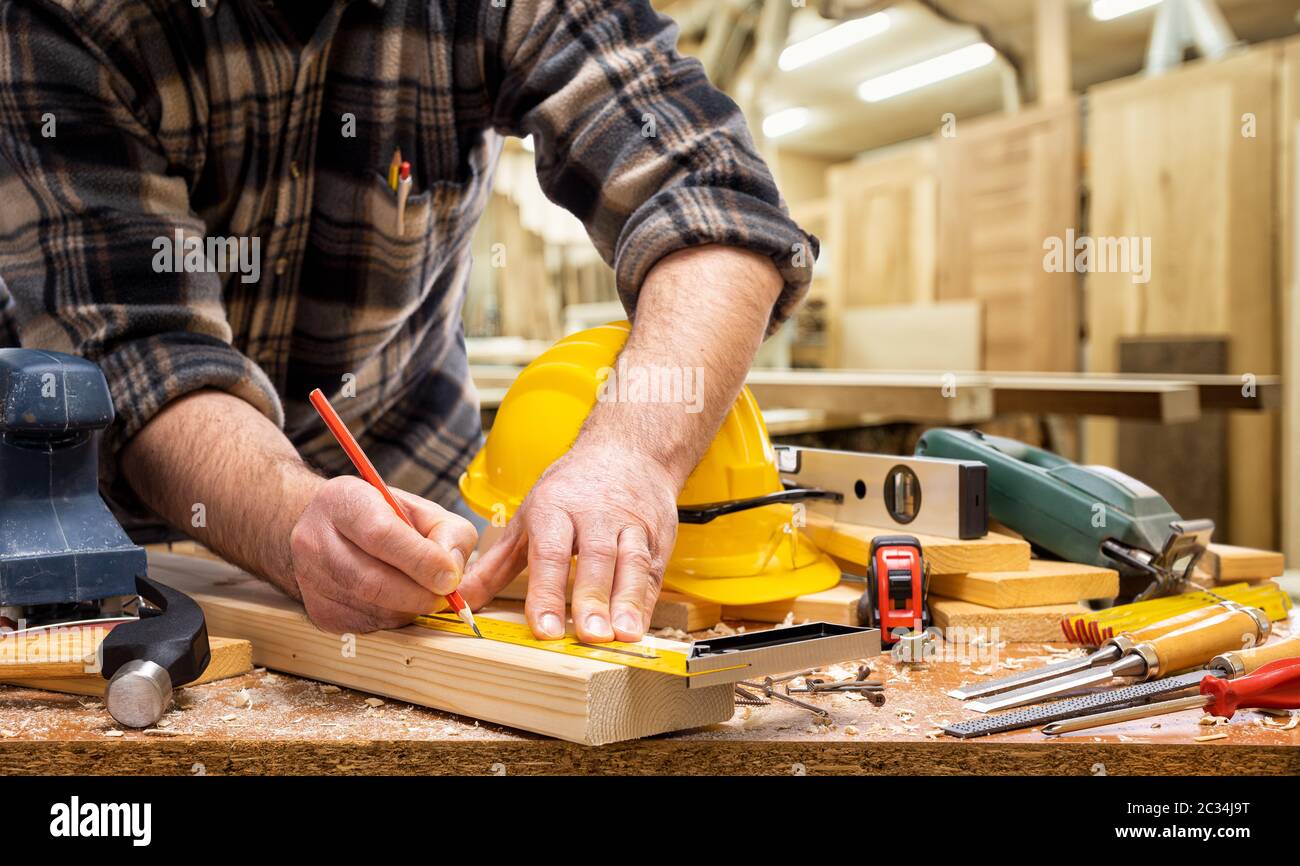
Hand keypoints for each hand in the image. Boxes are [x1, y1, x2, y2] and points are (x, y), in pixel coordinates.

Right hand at [288, 476, 478, 632]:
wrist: (325, 529)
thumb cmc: (381, 517)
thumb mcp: (420, 508)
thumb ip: (448, 532)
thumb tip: (454, 572)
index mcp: (343, 502)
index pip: (380, 534)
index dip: (421, 560)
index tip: (450, 578)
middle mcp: (315, 541)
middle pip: (373, 582)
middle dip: (420, 595)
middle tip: (447, 595)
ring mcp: (311, 580)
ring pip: (373, 610)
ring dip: (410, 609)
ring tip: (422, 591)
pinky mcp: (319, 612)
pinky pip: (367, 626)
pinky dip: (394, 619)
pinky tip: (398, 600)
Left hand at [459, 442, 678, 641]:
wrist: (629, 451)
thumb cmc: (573, 489)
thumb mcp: (529, 518)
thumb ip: (497, 564)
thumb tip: (461, 597)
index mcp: (556, 509)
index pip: (551, 554)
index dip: (547, 592)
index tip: (544, 629)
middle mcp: (595, 515)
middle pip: (596, 559)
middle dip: (592, 599)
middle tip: (589, 636)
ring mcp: (631, 525)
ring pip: (631, 564)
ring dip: (627, 603)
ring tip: (621, 636)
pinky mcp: (657, 537)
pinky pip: (653, 571)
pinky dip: (647, 601)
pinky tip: (638, 628)